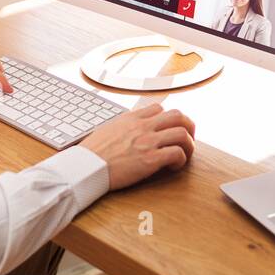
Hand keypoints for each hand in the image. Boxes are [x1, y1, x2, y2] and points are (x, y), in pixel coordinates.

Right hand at [81, 102, 195, 189]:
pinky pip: (177, 153)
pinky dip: (181, 160)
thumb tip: (125, 131)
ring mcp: (148, 142)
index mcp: (131, 118)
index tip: (169, 128)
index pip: (159, 108)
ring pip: (182, 133)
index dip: (168, 118)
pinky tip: (174, 167)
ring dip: (189, 144)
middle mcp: (142, 126)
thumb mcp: (107, 130)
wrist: (86, 166)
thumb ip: (121, 127)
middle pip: (178, 116)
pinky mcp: (150, 159)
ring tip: (184, 154)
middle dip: (188, 126)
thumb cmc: (92, 153)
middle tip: (187, 138)